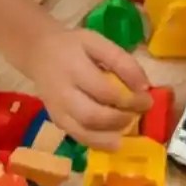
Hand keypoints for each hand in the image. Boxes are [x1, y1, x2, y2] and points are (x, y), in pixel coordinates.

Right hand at [16, 27, 152, 150]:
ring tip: (127, 128)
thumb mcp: (97, 42)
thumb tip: (144, 87)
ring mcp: (58, 111)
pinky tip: (114, 141)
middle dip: (121, 119)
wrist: (38, 53)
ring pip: (84, 132)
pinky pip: (79, 137)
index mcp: (73, 68)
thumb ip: (122, 61)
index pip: (105, 91)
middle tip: (138, 114)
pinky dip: (99, 143)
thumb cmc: (73, 46)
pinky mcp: (57, 121)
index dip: (130, 99)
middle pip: (93, 116)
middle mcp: (62, 93)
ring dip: (111, 136)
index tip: (147, 99)